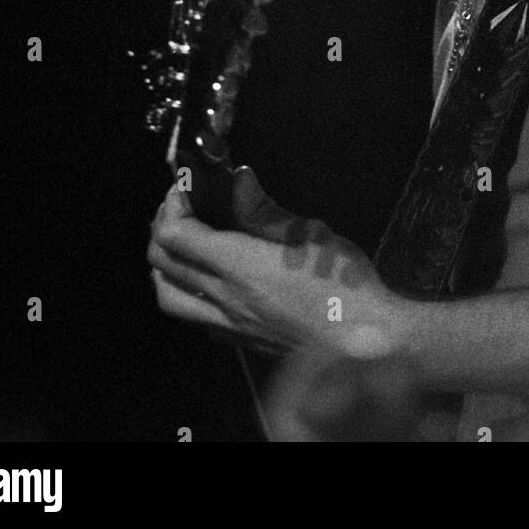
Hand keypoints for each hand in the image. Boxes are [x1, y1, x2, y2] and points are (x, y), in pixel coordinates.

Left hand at [148, 166, 399, 355]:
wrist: (367, 347)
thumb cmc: (346, 287)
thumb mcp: (310, 234)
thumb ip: (264, 210)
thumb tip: (238, 180)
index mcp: (240, 268)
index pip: (177, 236)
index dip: (171, 206)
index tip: (183, 188)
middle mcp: (225, 299)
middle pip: (163, 264)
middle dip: (161, 228)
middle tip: (179, 207)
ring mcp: (230, 325)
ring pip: (170, 297)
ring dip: (163, 266)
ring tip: (179, 243)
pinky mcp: (241, 341)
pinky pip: (195, 318)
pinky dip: (187, 292)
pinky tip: (208, 279)